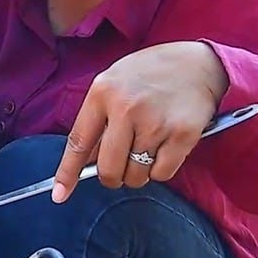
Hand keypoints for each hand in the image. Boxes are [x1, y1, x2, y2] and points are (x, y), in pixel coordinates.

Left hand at [51, 42, 228, 202]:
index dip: (67, 172)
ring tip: (145, 150)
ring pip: (135, 175)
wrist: (198, 63)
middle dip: (111, 177)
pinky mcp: (183, 134)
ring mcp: (156, 123)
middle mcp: (126, 109)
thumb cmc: (149, 75)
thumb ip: (97, 119)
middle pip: (108, 168)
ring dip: (137, 173)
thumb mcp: (113, 84)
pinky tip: (164, 149)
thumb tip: (85, 160)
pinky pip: (162, 173)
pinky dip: (160, 170)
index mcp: (102, 94)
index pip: (78, 142)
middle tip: (117, 171)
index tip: (59, 195)